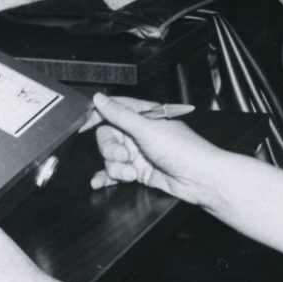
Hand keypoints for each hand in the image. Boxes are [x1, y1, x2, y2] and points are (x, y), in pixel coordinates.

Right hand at [89, 92, 226, 207]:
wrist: (200, 180)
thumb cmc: (182, 150)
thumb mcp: (147, 129)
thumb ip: (120, 115)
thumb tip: (99, 98)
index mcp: (143, 116)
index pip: (113, 109)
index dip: (96, 115)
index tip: (81, 125)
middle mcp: (139, 133)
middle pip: (107, 136)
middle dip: (110, 149)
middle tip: (122, 156)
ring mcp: (138, 153)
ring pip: (110, 157)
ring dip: (116, 167)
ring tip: (131, 173)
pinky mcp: (139, 172)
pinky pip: (116, 173)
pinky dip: (107, 177)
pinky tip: (99, 182)